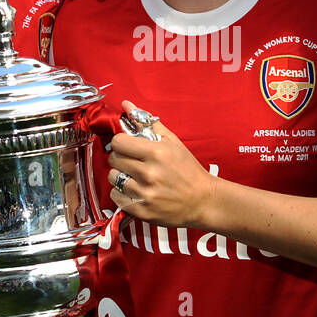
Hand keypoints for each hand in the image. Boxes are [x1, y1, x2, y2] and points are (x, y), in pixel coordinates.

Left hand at [108, 100, 215, 228]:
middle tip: (132, 161)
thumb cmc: (188, 170)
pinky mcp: (143, 210)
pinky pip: (116, 197)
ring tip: (134, 177)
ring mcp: (146, 193)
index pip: (118, 141)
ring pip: (113, 178)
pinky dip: (122, 193)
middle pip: (113, 159)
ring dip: (120, 176)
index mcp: (156, 152)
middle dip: (120, 158)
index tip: (127, 146)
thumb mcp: (172, 141)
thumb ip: (146, 122)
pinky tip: (135, 190)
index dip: (120, 143)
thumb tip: (127, 105)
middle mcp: (149, 173)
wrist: (203, 200)